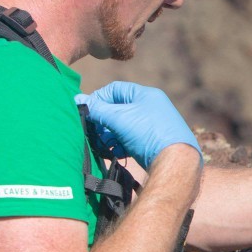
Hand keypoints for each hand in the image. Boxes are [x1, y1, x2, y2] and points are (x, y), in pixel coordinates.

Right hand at [77, 82, 200, 170]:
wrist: (174, 162)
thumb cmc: (148, 133)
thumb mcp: (119, 118)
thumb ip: (97, 109)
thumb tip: (77, 99)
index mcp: (146, 95)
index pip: (116, 89)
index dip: (99, 98)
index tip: (87, 111)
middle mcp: (151, 107)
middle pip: (118, 109)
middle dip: (103, 121)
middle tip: (92, 131)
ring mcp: (153, 126)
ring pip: (123, 126)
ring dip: (109, 135)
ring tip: (100, 145)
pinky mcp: (153, 143)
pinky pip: (131, 140)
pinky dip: (120, 144)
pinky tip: (114, 153)